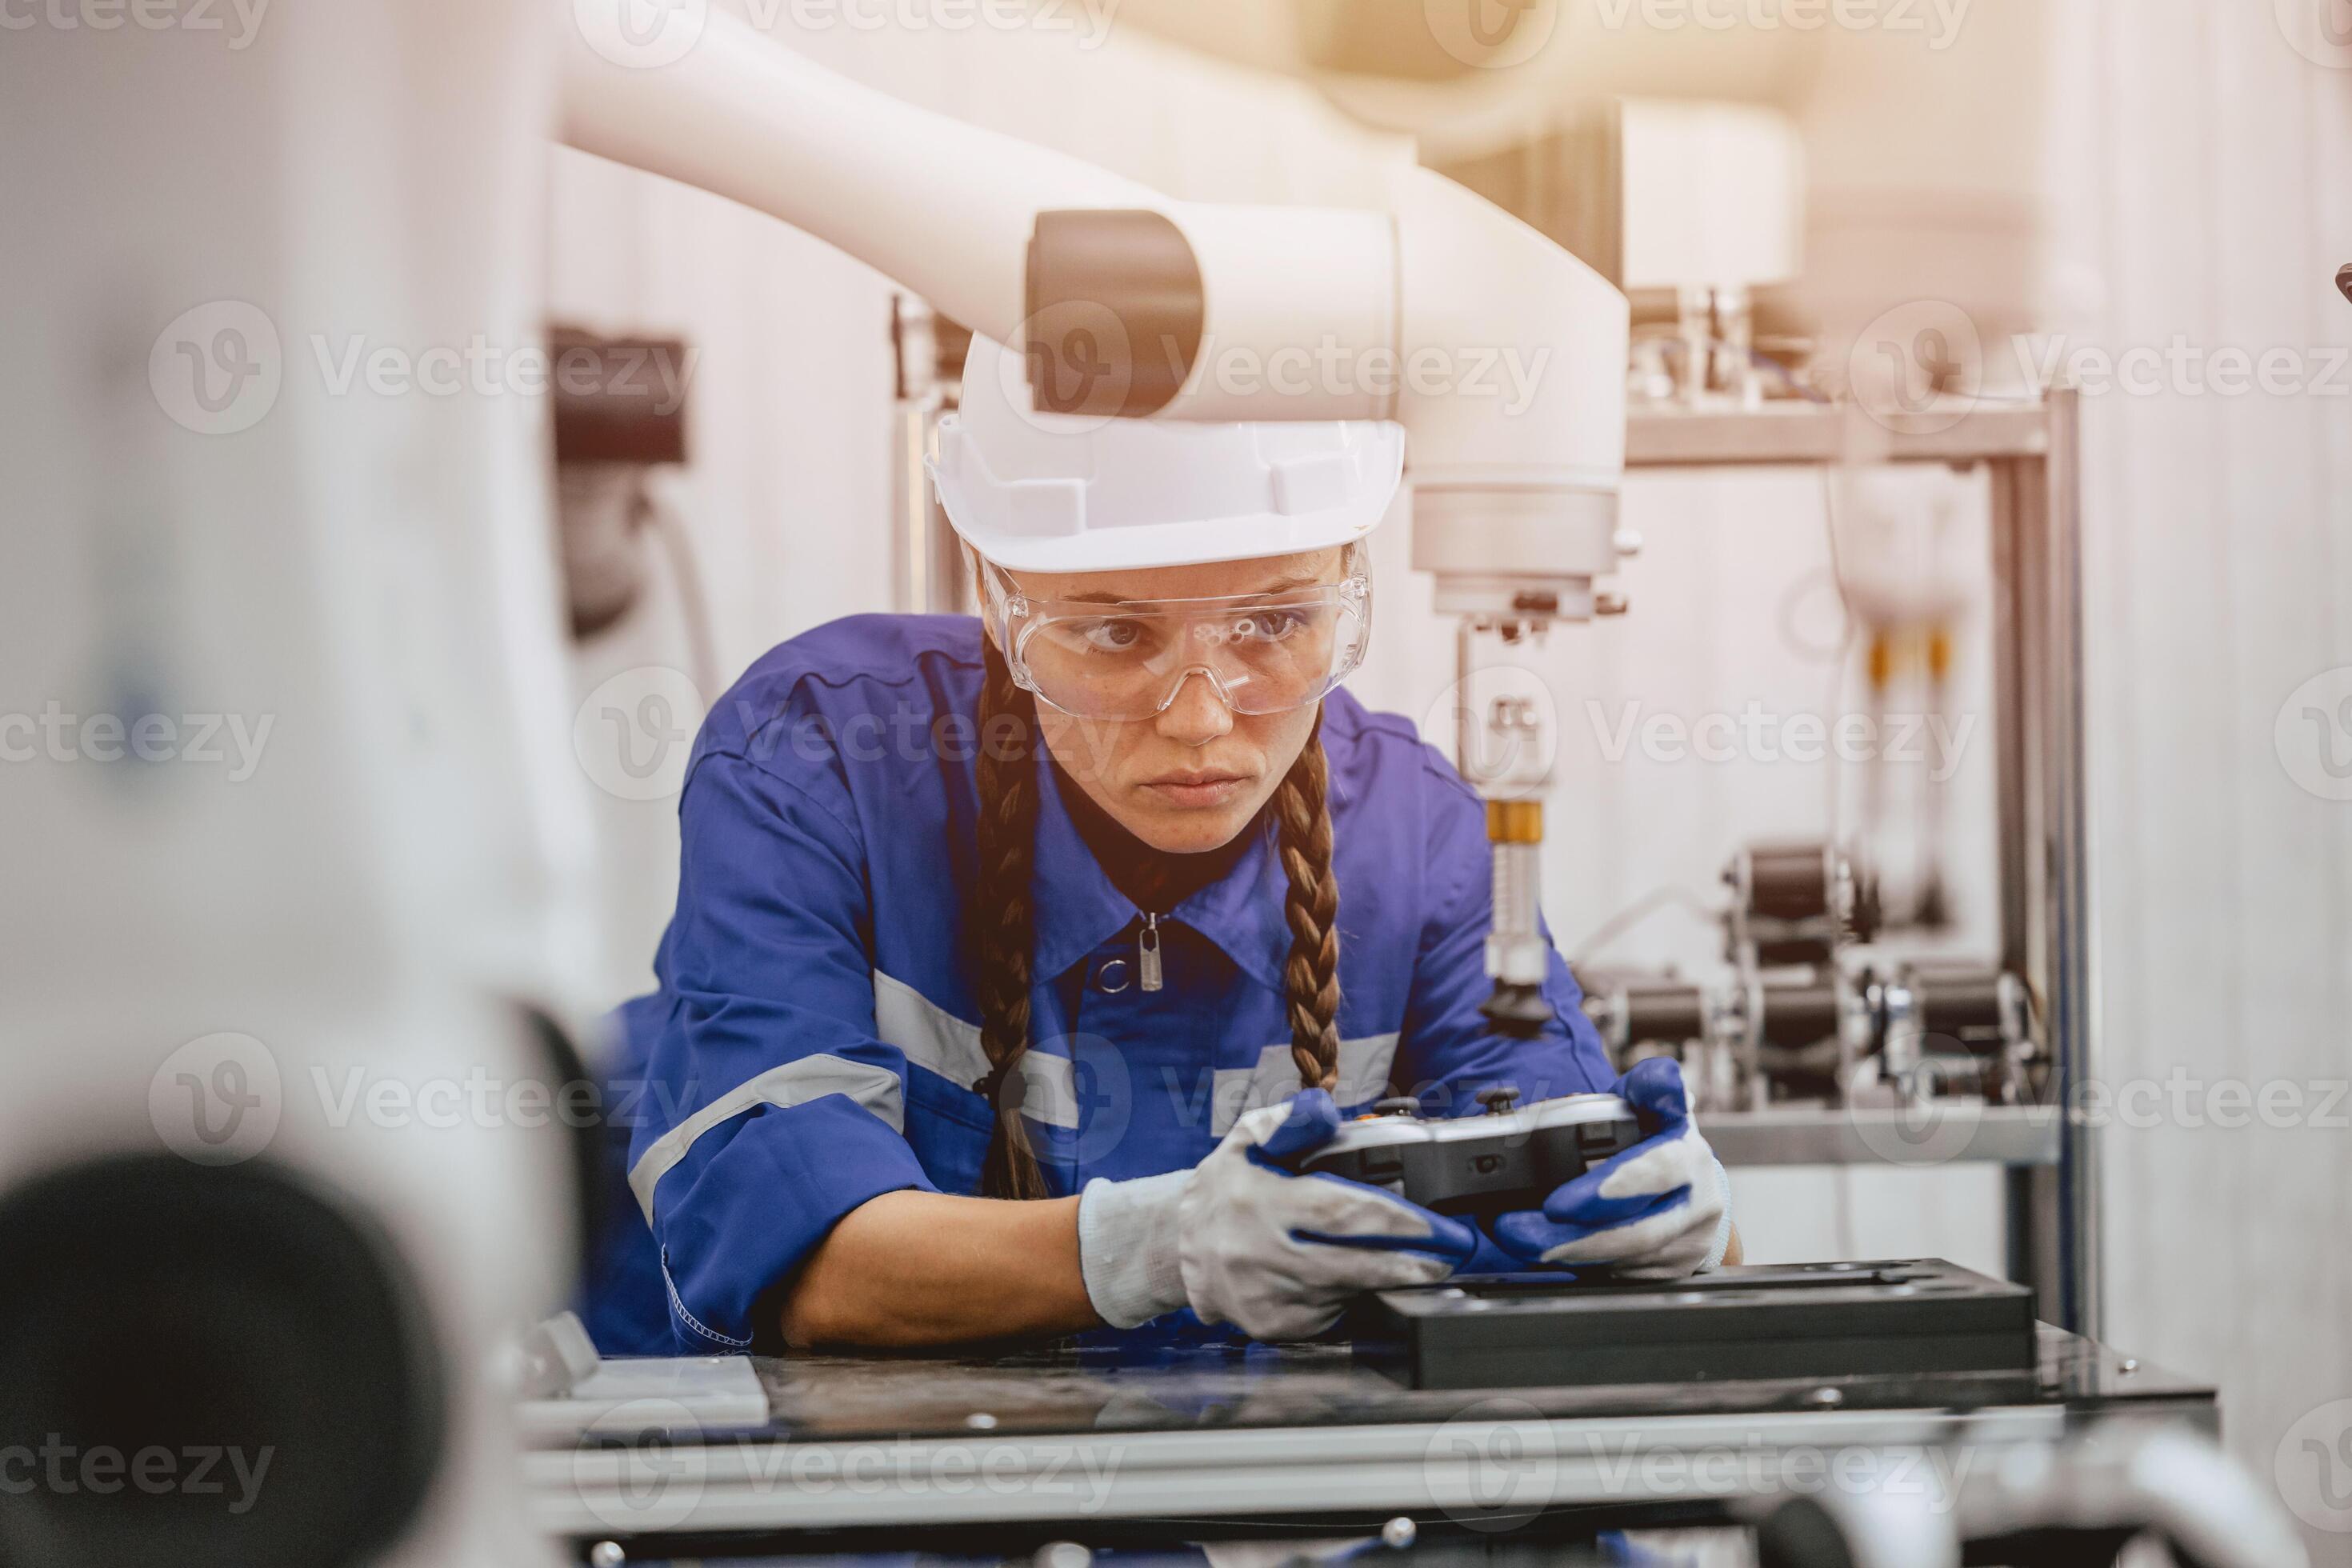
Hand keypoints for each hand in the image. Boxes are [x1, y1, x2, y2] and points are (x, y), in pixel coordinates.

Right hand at [1072, 1090, 1480, 1339]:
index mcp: (1261, 1203)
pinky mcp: (1271, 1328)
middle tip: (1448, 1256)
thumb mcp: (1247, 1141)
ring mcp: (1266, 1297)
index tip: (1435, 1226)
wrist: (1173, 1247)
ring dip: (1380, 1281)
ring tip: (1406, 1264)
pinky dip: (1348, 1299)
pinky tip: (1351, 1281)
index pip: (1339, 1214)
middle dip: (1408, 1264)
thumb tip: (1325, 1110)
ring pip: (1345, 1294)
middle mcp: (1261, 1254)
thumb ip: (1288, 1122)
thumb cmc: (1223, 1189)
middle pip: (1352, 1266)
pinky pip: (1328, 1317)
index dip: (1394, 1223)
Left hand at [1490, 1057, 1730, 1279]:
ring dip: (1566, 1256)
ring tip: (1516, 1242)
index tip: (1556, 1205)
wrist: (1697, 1190)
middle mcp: (1696, 1205)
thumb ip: (1652, 1085)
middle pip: (1635, 1233)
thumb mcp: (1657, 1104)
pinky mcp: (1672, 1274)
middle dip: (1570, 1239)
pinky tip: (1546, 1258)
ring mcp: (1687, 1246)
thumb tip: (1663, 1078)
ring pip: (1624, 1262)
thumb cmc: (1661, 1141)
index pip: (1656, 1172)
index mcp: (1689, 1156)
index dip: (1610, 1189)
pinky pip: (1622, 1277)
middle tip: (1513, 1231)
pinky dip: (1581, 1269)